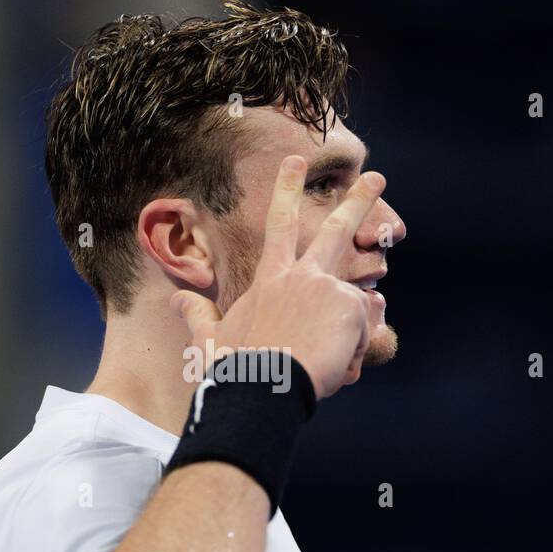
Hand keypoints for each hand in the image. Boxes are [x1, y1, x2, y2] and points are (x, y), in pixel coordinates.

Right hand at [172, 155, 384, 398]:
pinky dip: (353, 352)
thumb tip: (176, 299)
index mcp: (271, 279)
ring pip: (355, 305)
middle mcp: (302, 276)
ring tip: (328, 358)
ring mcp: (329, 290)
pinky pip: (364, 330)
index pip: (279, 225)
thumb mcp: (208, 337)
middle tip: (377, 177)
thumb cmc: (234, 368)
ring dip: (350, 333)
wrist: (262, 390)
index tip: (295, 161)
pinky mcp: (351, 309)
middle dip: (358, 201)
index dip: (287, 190)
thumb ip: (196, 314)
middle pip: (336, 231)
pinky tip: (333, 366)